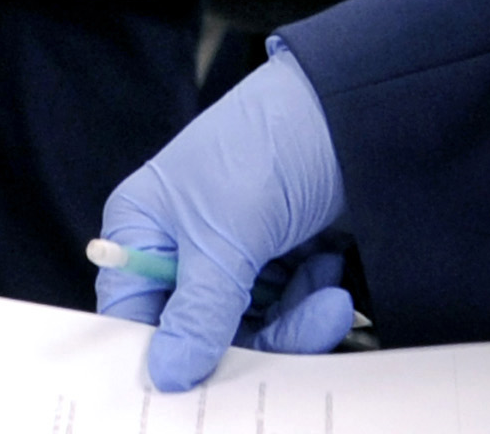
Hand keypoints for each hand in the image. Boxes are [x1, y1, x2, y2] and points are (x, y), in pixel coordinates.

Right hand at [95, 53, 356, 391]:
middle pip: (199, 333)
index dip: (159, 350)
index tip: (193, 382)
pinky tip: (330, 275)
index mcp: (144, 229)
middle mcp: (184, 247)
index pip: (133, 313)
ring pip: (251, 331)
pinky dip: (313, 305)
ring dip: (295, 323)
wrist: (356, 107)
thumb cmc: (268, 142)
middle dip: (254, 339)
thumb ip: (198, 310)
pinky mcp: (281, 261)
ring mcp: (235, 255)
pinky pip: (288, 315)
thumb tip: (168, 373)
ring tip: (329, 299)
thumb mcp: (226, 233)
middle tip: (294, 337)